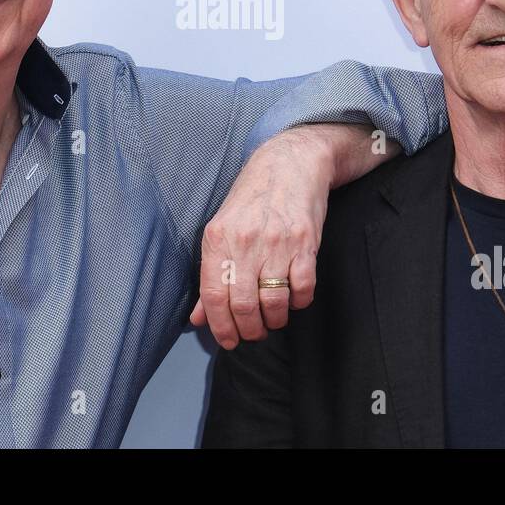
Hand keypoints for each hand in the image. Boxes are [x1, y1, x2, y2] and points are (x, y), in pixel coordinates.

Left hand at [190, 128, 328, 348]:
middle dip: (249, 330)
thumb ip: (210, 276)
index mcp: (218, 239)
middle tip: (254, 333)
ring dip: (274, 320)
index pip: (213, 296)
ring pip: (273, 301)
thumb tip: (198, 317)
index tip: (228, 340)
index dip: (220, 327)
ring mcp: (277, 242)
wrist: (288, 164)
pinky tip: (294, 299)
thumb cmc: (252, 199)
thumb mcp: (222, 230)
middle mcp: (245, 241)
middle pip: (243, 305)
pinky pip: (303, 287)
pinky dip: (299, 303)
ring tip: (273, 319)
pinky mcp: (305, 242)